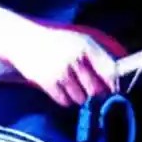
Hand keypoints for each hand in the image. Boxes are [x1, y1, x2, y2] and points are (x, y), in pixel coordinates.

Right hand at [5, 23, 120, 107]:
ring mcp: (61, 71)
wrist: (25, 41)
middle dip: (96, 96)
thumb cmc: (58, 42)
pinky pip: (64, 101)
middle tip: (92, 94)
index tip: (113, 92)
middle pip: (96, 90)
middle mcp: (75, 58)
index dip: (113, 86)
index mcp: (87, 46)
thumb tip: (116, 81)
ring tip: (73, 87)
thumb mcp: (80, 41)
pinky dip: (66, 100)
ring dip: (79, 98)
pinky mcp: (48, 82)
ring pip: (80, 98)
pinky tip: (62, 89)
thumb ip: (98, 57)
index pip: (110, 72)